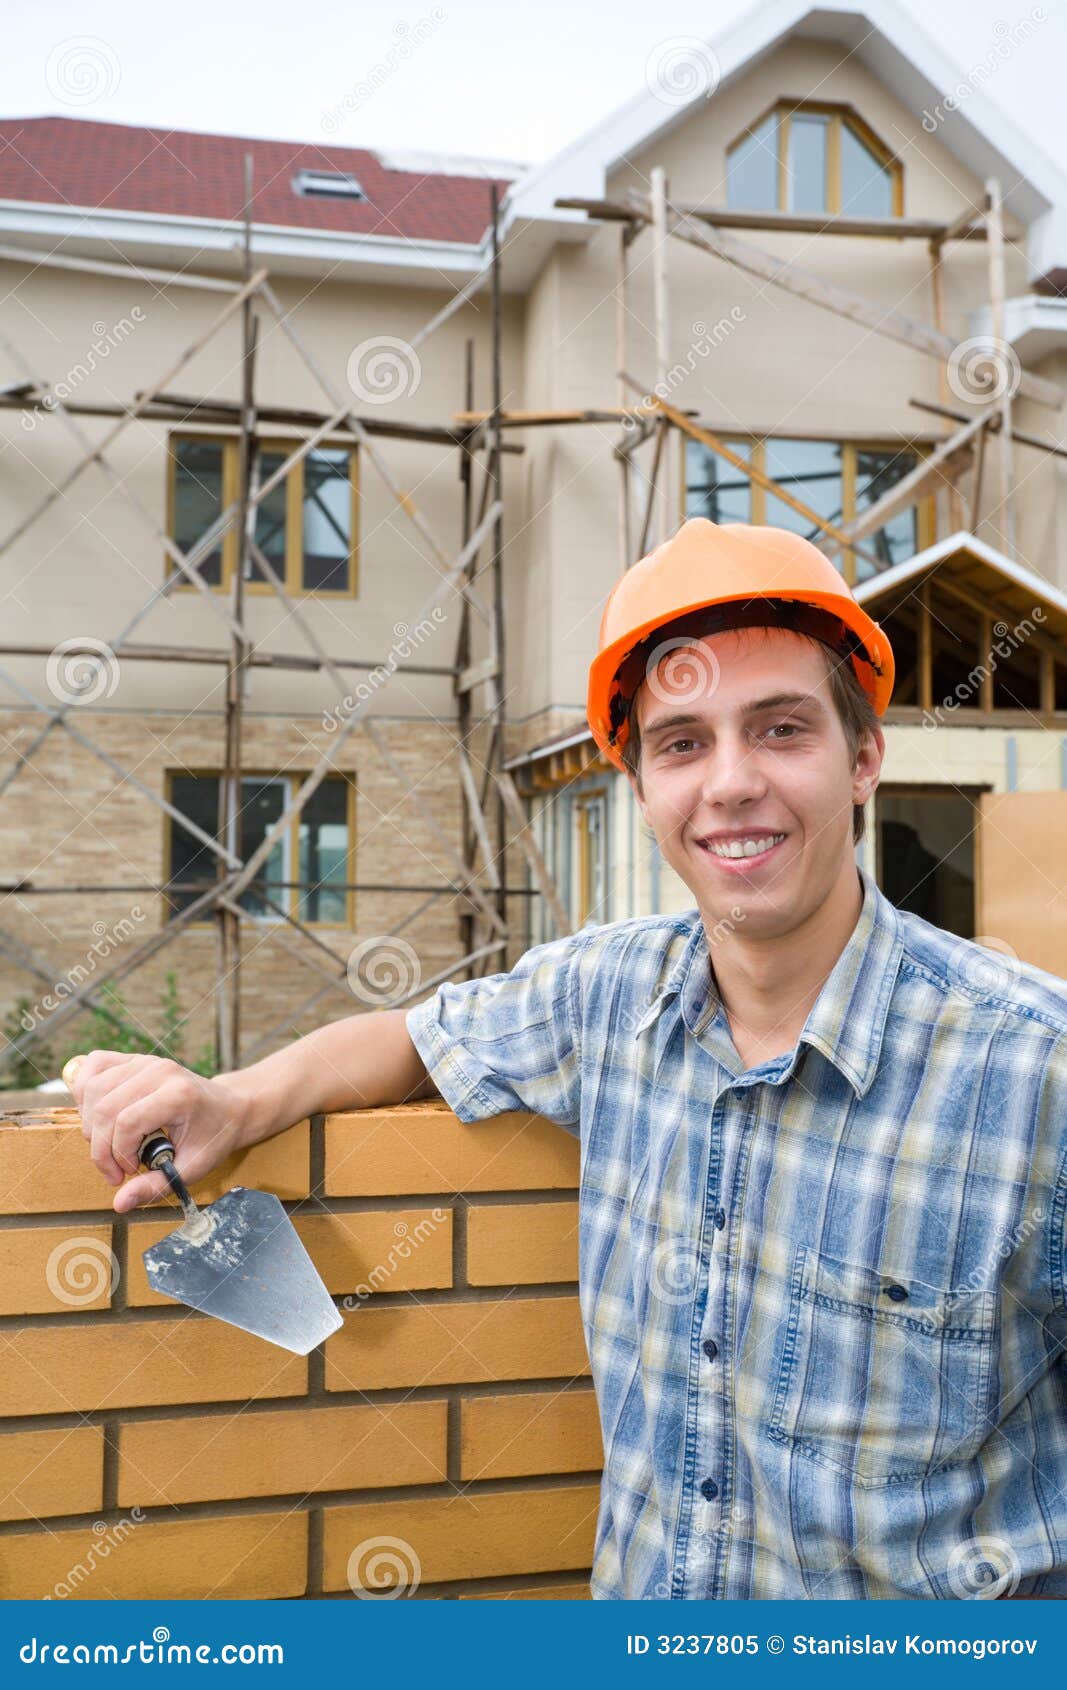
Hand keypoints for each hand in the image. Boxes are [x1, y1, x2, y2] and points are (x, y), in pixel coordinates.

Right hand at [63, 1051, 251, 1212]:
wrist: (228, 1108)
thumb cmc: (212, 1138)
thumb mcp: (192, 1168)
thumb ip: (155, 1186)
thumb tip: (119, 1204)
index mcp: (179, 1094)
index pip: (127, 1123)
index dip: (119, 1154)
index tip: (128, 1172)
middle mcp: (159, 1071)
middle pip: (105, 1109)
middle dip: (101, 1148)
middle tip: (116, 1169)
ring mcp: (144, 1061)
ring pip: (92, 1090)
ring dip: (91, 1126)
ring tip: (111, 1145)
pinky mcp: (133, 1058)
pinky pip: (92, 1066)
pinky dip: (85, 1093)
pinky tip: (98, 1116)